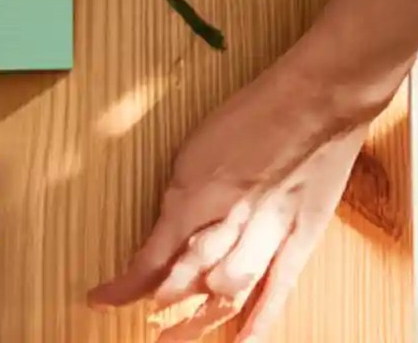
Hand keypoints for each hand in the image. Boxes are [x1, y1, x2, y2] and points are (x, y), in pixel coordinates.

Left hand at [88, 61, 395, 341]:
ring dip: (197, 320)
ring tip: (174, 338)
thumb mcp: (197, 146)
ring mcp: (266, 232)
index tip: (102, 298)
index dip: (126, 283)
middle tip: (139, 320)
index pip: (152, 254)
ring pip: (225, 291)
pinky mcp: (300, 238)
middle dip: (159, 301)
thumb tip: (171, 225)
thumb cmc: (255, 112)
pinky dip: (257, 322)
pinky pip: (277, 290)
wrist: (315, 98)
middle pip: (185, 276)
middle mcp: (226, 218)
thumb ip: (185, 191)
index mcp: (194, 193)